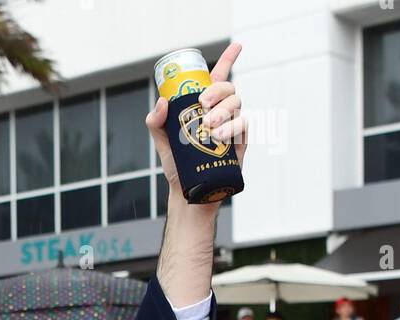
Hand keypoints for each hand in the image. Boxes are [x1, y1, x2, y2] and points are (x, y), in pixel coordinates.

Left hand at [147, 42, 245, 201]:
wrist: (189, 192)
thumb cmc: (177, 164)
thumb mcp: (161, 140)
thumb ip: (155, 121)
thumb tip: (162, 101)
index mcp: (205, 105)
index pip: (219, 76)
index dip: (229, 58)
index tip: (238, 46)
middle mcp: (221, 111)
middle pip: (228, 87)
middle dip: (216, 90)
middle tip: (202, 105)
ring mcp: (232, 125)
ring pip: (237, 103)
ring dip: (223, 110)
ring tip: (208, 127)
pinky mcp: (240, 142)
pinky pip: (244, 124)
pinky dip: (232, 126)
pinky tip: (219, 137)